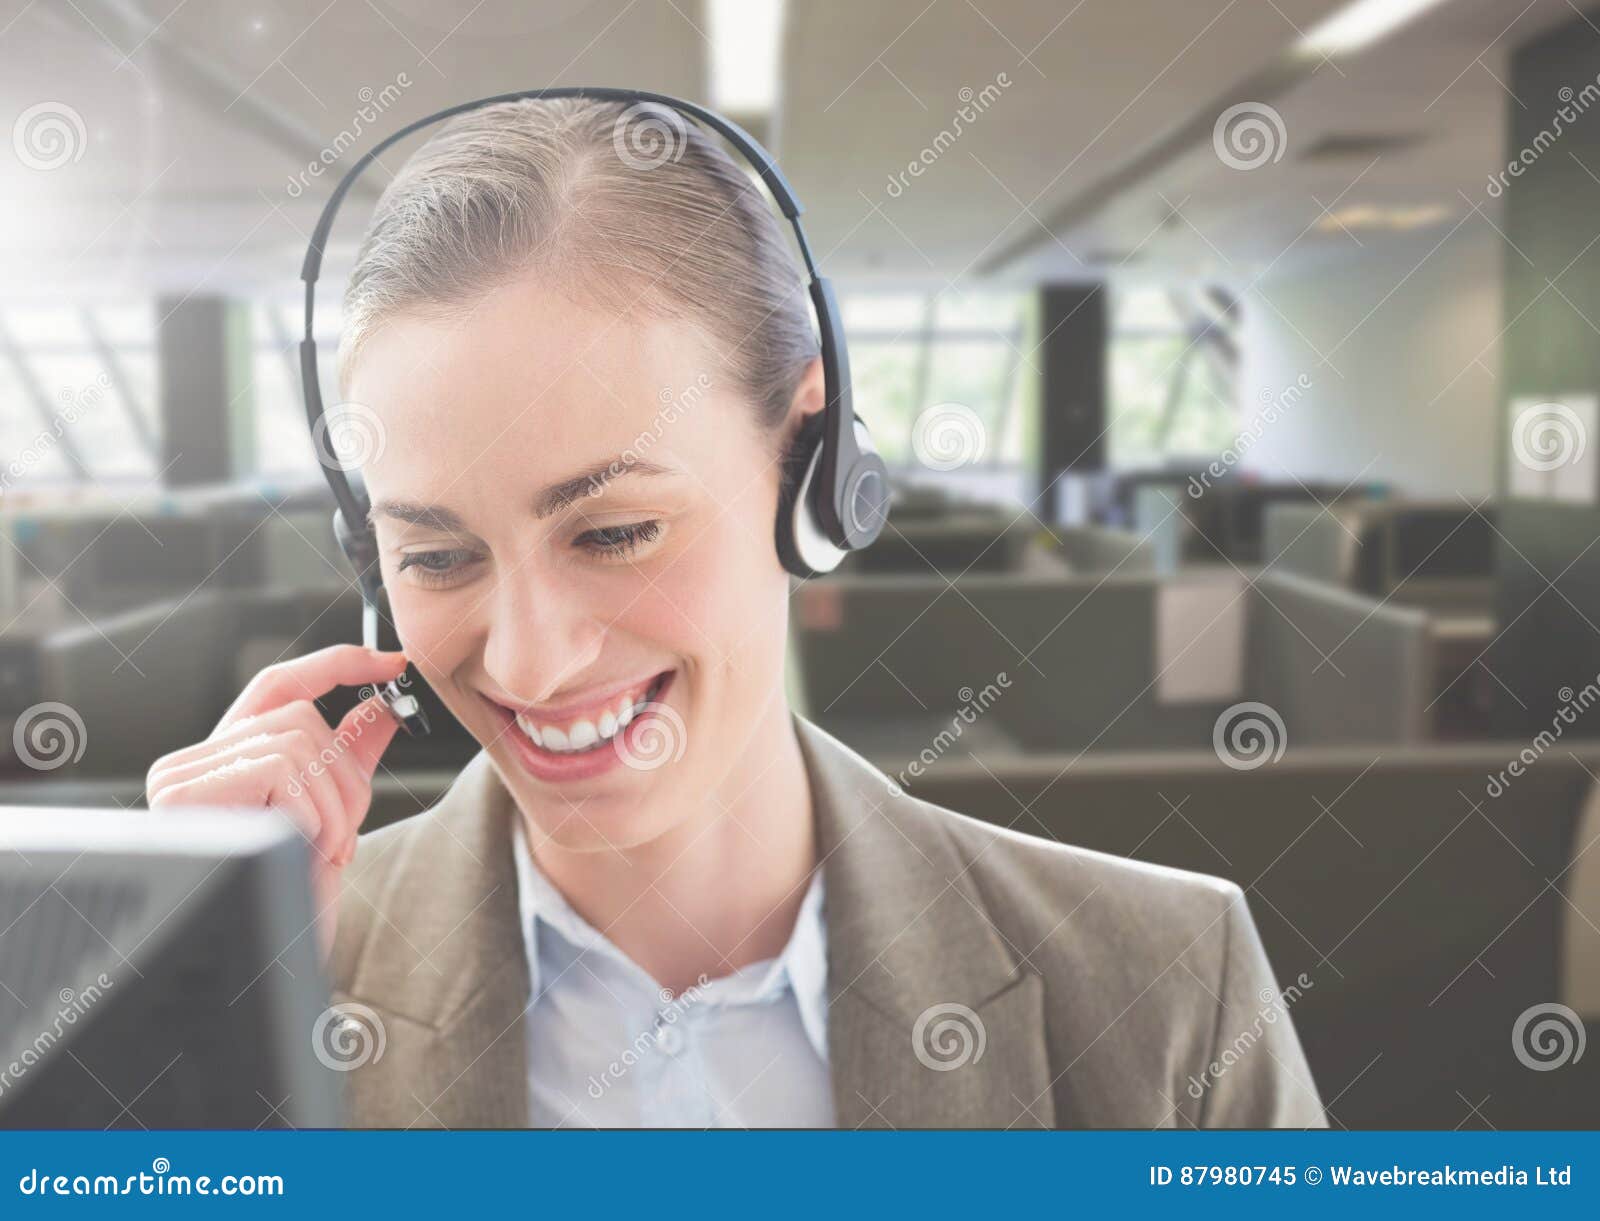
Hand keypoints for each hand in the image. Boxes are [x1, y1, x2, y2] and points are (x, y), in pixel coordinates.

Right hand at [145, 644, 411, 961]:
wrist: (267, 970)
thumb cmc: (291, 900)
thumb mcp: (334, 817)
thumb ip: (352, 757)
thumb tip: (383, 705)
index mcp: (225, 764)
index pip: (277, 687)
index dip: (335, 666)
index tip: (392, 663)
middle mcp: (191, 765)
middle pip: (298, 716)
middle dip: (344, 775)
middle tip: (342, 834)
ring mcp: (180, 779)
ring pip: (297, 739)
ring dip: (334, 802)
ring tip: (320, 850)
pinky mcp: (184, 794)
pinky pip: (281, 766)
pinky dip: (313, 809)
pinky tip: (302, 849)